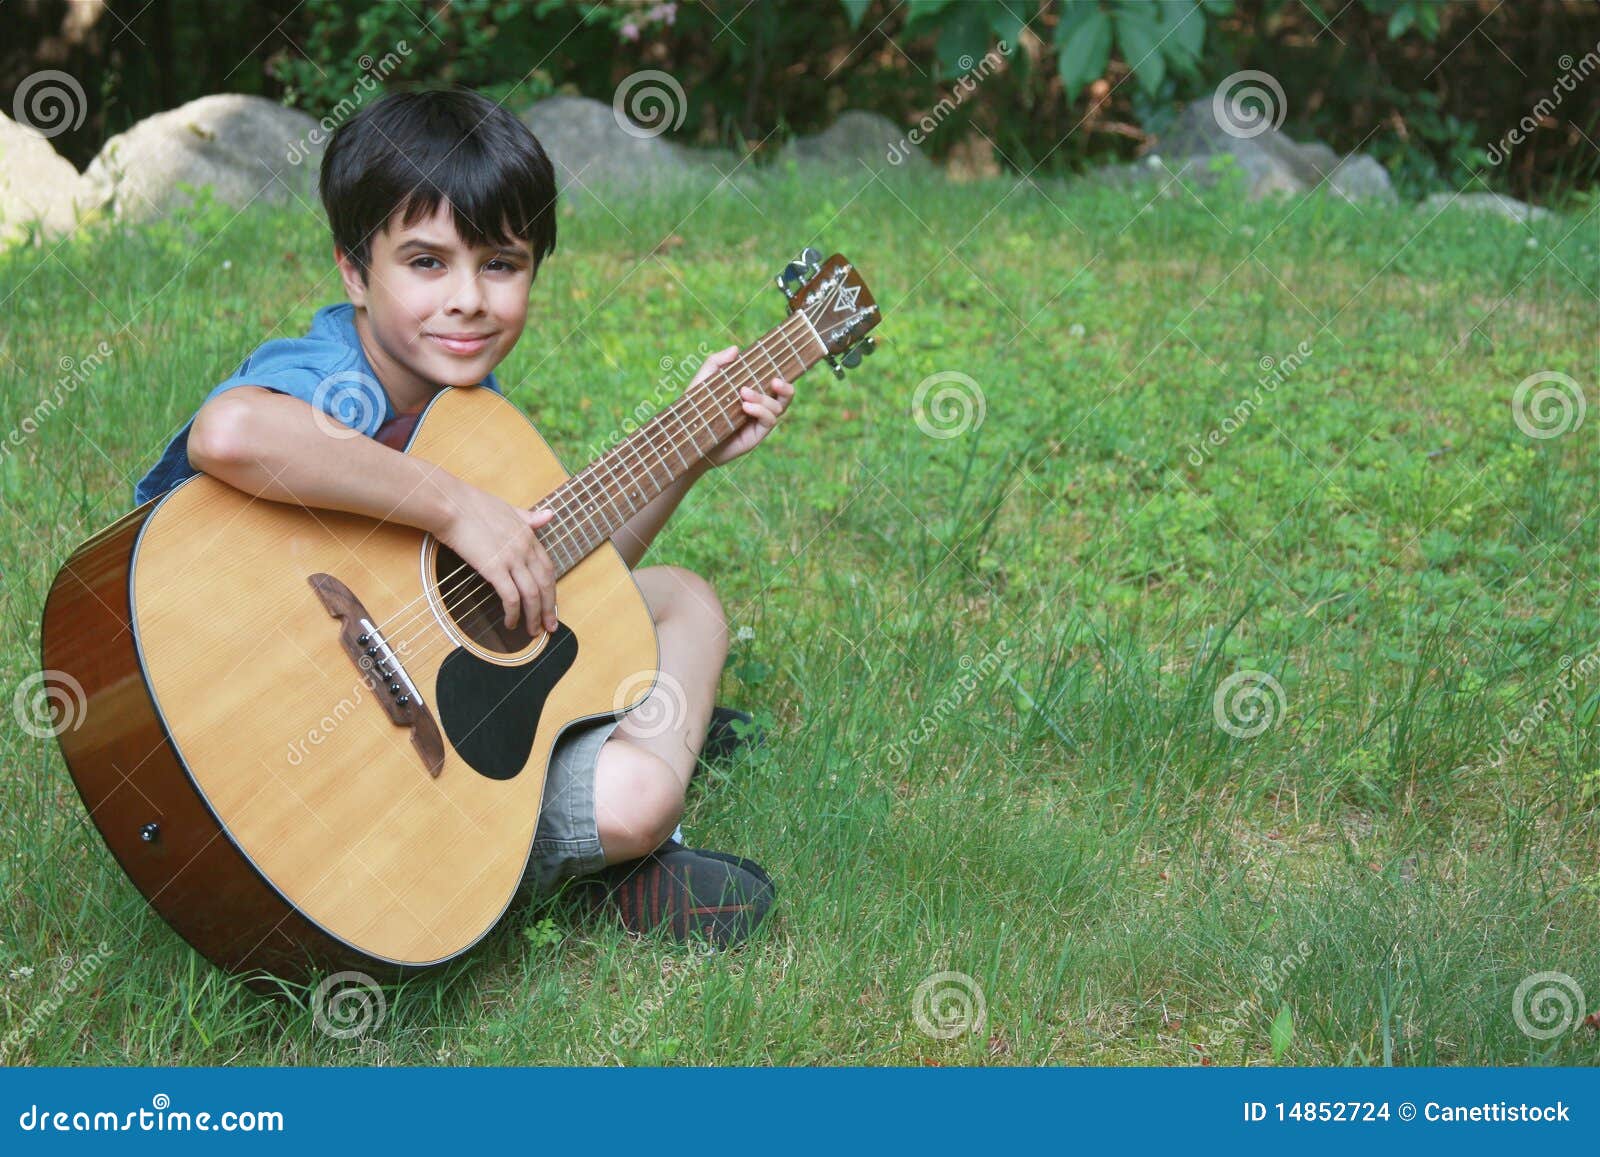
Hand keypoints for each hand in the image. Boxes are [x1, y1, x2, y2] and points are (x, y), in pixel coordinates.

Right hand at [433, 477, 558, 632]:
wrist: (450, 504)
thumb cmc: (472, 504)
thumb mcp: (508, 508)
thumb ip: (529, 517)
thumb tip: (549, 515)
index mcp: (529, 535)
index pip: (548, 568)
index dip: (551, 589)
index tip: (551, 605)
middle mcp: (525, 548)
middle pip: (545, 584)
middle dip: (549, 609)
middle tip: (549, 627)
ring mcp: (511, 558)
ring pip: (531, 594)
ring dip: (534, 617)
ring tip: (532, 631)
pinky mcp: (494, 568)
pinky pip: (511, 597)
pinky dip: (513, 613)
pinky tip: (510, 622)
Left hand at [694, 344, 794, 468]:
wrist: (688, 440)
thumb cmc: (695, 409)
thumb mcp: (703, 382)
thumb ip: (716, 363)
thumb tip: (736, 349)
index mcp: (751, 392)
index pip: (772, 382)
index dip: (781, 374)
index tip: (776, 365)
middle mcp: (758, 406)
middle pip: (785, 396)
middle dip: (785, 388)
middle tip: (775, 381)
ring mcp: (758, 422)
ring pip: (778, 408)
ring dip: (764, 399)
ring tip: (744, 394)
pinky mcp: (755, 436)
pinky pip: (769, 421)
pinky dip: (761, 411)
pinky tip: (746, 407)